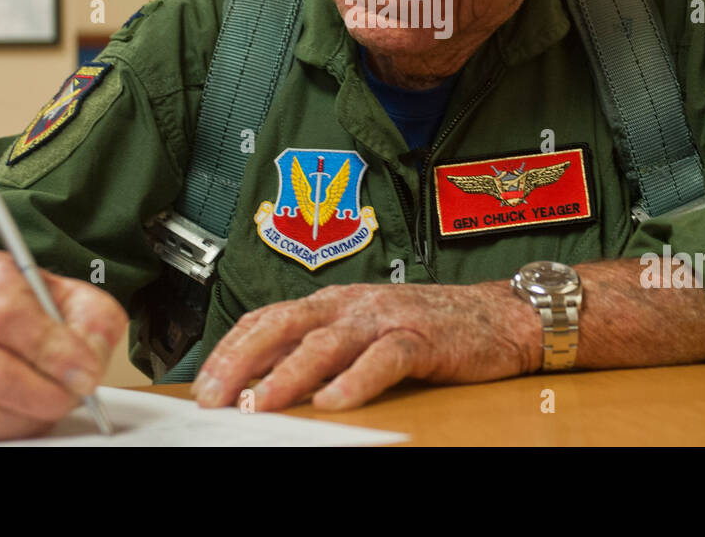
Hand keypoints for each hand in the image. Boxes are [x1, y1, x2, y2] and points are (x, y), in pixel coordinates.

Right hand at [0, 251, 126, 439]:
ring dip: (28, 416)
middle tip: (75, 396)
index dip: (50, 349)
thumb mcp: (74, 297)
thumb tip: (91, 362)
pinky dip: (8, 428)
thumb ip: (94, 323)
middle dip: (43, 394)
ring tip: (53, 401)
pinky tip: (25, 409)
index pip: (6, 314)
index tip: (85, 373)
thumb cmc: (34, 309)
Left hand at [191, 281, 540, 410]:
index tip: (204, 382)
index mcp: (335, 302)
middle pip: (286, 324)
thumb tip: (266, 384)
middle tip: (216, 396)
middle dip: (245, 359)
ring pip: (328, 342)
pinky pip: (385, 359)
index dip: (232, 348)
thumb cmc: (431, 327)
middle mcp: (354, 305)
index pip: (270, 317)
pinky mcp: (422, 339)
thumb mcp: (366, 332)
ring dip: (290, 373)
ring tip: (262, 402)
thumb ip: (322, 350)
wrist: (500, 316)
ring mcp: (387, 319)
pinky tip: (335, 403)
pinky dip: (357, 381)